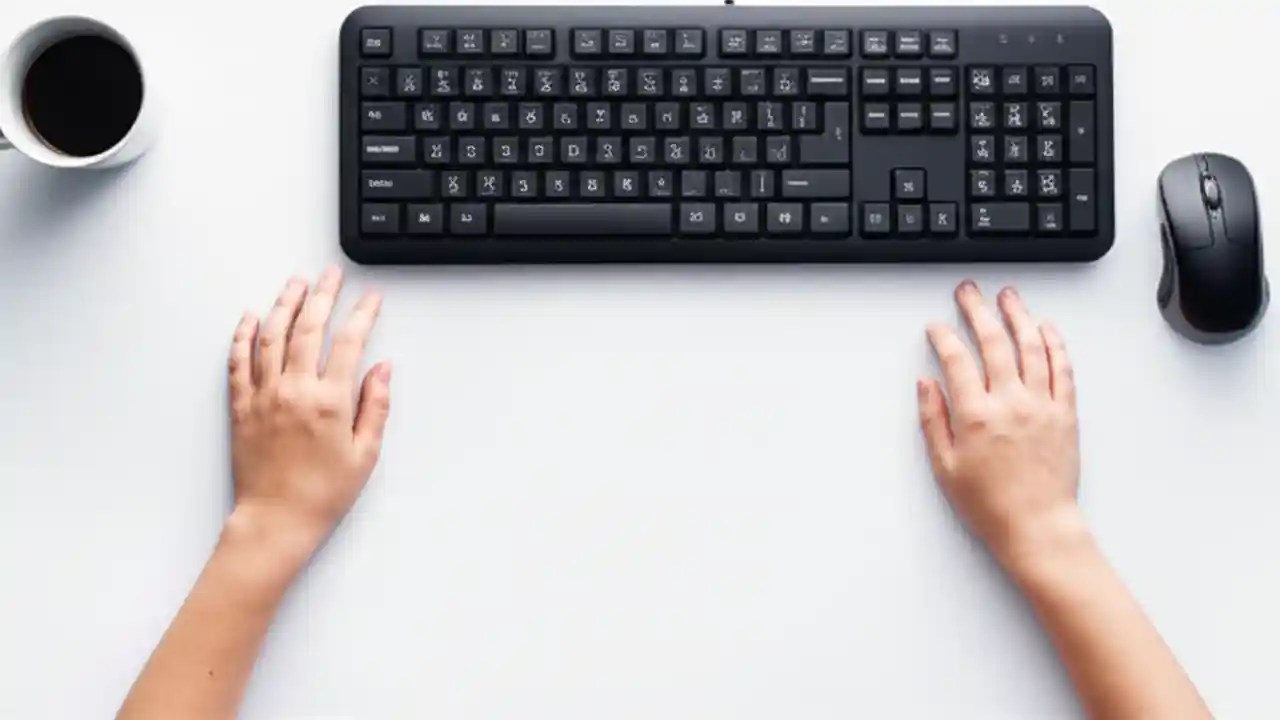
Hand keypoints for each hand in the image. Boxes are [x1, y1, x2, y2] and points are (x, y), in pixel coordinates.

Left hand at [225, 265, 390, 555]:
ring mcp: (264, 395)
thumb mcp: (365, 454)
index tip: (371, 299)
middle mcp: (294, 390)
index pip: (349, 342)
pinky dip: (244, 335)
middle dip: (323, 295)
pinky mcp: (241, 406)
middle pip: (308, 328)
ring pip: (272, 336)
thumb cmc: (323, 493)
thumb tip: (381, 369)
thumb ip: (375, 406)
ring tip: (296, 283)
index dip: (362, 314)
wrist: (276, 520)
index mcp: (329, 401)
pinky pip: (239, 361)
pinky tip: (251, 317)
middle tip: (331, 275)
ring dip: (285, 304)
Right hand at [918, 281, 1080, 569]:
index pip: (957, 360)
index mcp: (976, 416)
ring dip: (1018, 316)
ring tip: (1008, 297)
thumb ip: (934, 421)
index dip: (944, 337)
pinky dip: (1055, 343)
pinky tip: (1045, 328)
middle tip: (969, 292)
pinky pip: (1062, 369)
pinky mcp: (1065, 414)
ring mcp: (1042, 405)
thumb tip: (927, 385)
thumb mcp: (945, 467)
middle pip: (994, 342)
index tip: (936, 327)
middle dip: (978, 310)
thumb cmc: (990, 504)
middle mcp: (1011, 403)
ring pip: (1032, 346)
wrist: (1037, 527)